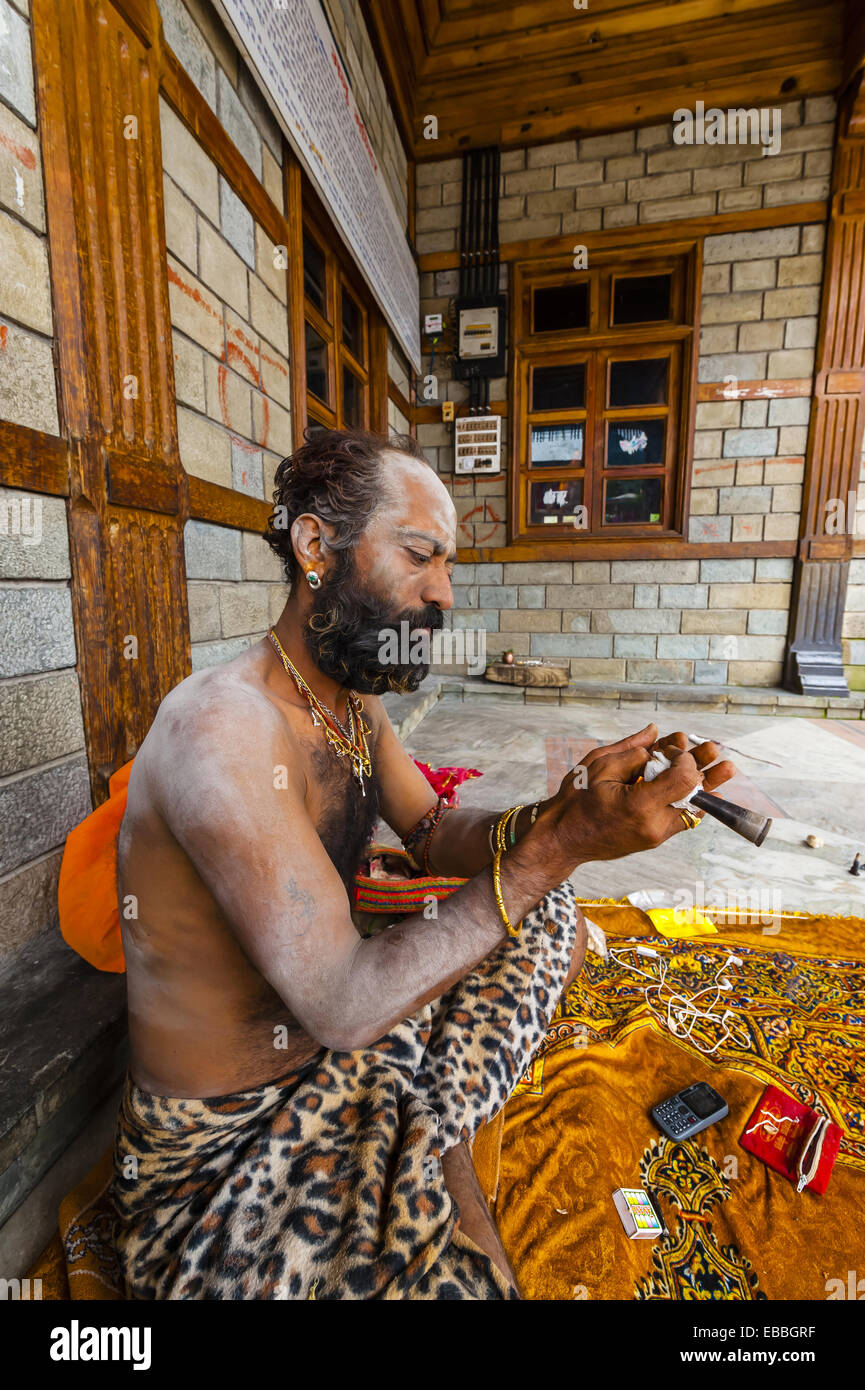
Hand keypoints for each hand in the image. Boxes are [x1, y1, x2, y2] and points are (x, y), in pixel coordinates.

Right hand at [544, 723, 735, 864]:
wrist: (563, 840)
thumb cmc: (575, 802)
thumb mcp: (599, 766)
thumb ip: (631, 748)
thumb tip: (655, 733)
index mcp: (638, 806)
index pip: (682, 779)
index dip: (685, 758)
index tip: (670, 748)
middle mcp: (653, 825)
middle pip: (694, 794)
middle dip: (703, 767)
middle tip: (713, 748)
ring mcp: (656, 836)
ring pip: (692, 808)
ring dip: (705, 784)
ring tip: (725, 768)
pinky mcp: (655, 839)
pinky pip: (682, 818)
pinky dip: (691, 800)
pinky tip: (707, 788)